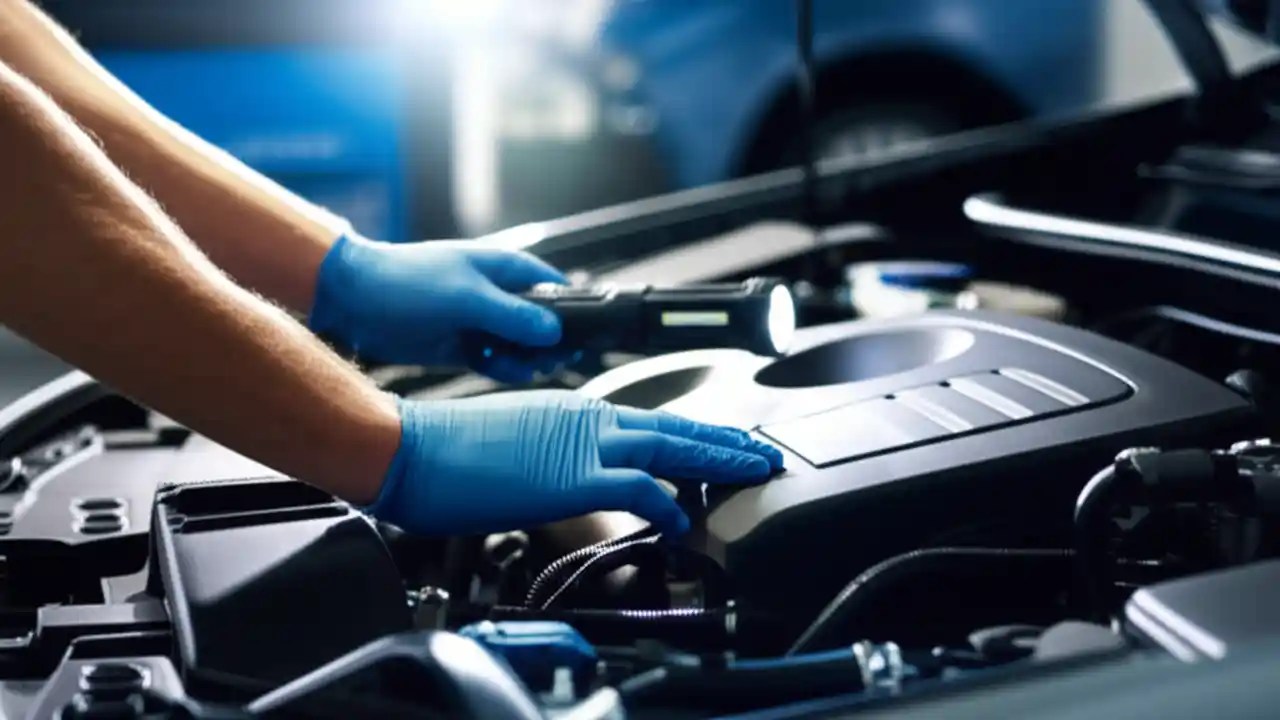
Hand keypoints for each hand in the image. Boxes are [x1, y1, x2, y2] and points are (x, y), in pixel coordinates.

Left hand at [308, 234, 569, 381]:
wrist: (354, 300)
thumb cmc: (408, 283)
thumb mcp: (465, 297)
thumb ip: (512, 315)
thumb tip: (554, 332)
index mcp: (506, 269)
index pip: (557, 287)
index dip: (575, 310)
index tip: (581, 336)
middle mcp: (499, 295)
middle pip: (545, 323)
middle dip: (550, 344)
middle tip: (544, 359)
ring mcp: (483, 321)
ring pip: (523, 347)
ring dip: (526, 360)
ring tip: (517, 365)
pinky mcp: (465, 346)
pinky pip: (498, 361)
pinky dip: (503, 368)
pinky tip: (494, 366)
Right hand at [366, 391, 784, 535]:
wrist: (412, 447)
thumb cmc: (447, 450)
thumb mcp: (515, 443)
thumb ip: (553, 455)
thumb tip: (570, 478)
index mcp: (571, 409)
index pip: (647, 420)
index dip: (689, 434)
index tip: (718, 443)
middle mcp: (585, 418)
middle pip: (673, 426)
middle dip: (723, 441)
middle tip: (759, 451)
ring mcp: (582, 444)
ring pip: (671, 446)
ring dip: (717, 461)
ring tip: (750, 472)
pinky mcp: (572, 477)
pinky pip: (639, 487)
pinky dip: (668, 502)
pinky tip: (683, 518)